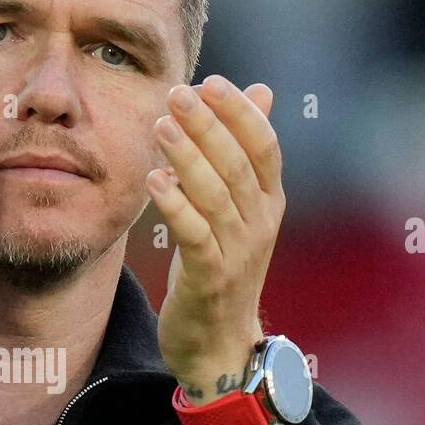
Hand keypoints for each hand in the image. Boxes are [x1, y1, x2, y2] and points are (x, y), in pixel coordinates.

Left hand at [144, 75, 284, 402]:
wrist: (219, 343)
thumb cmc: (221, 267)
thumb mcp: (238, 209)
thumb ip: (244, 152)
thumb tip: (262, 91)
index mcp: (270, 202)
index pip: (264, 146)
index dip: (240, 112)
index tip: (210, 82)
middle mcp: (260, 224)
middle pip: (238, 164)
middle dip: (208, 125)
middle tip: (177, 93)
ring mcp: (238, 252)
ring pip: (215, 195)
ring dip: (187, 157)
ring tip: (160, 126)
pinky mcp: (210, 278)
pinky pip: (194, 235)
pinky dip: (175, 204)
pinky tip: (154, 180)